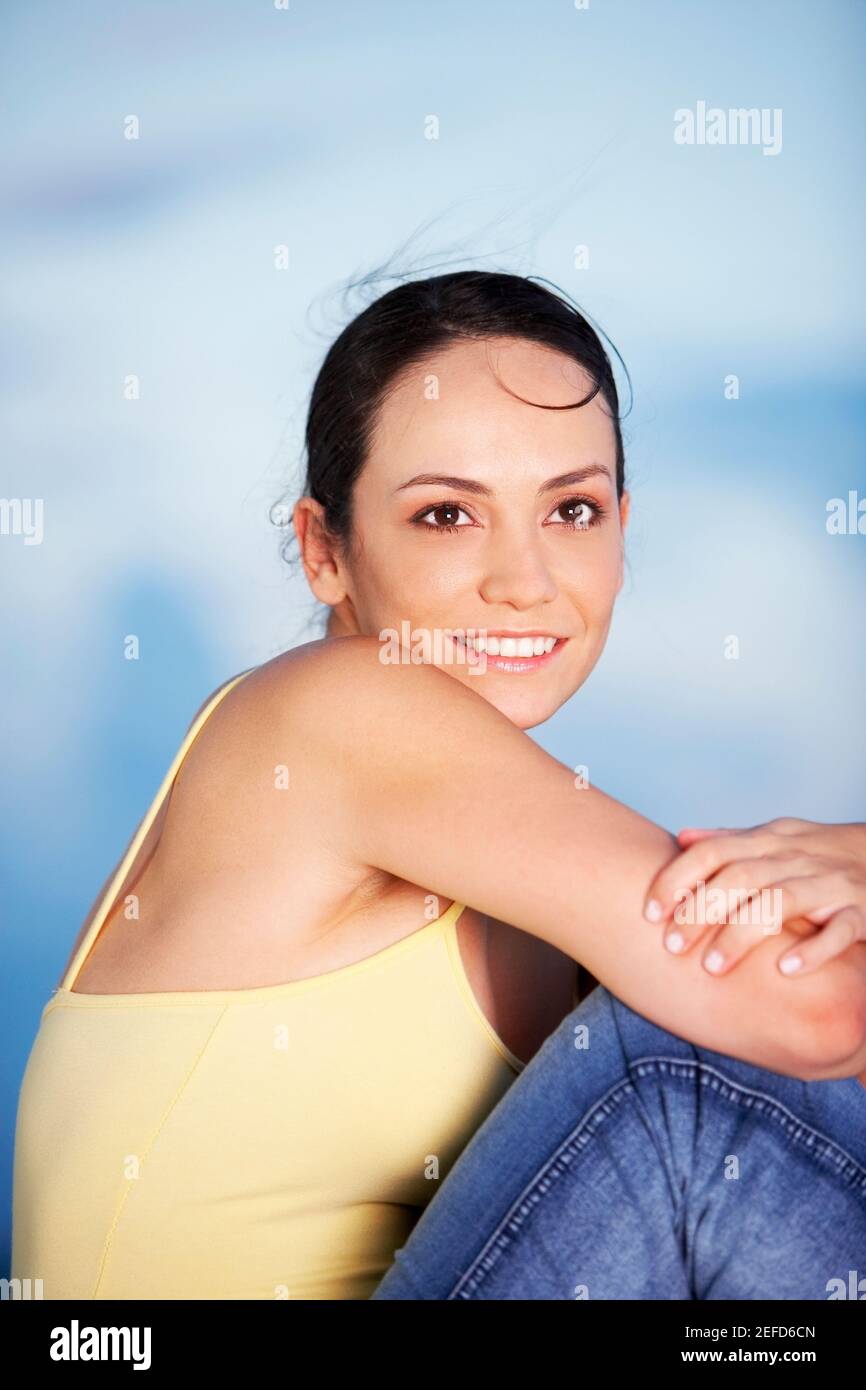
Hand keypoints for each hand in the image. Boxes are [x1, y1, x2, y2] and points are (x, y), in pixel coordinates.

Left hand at [643, 817, 865, 977]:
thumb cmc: (819, 855)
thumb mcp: (777, 840)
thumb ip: (731, 841)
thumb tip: (683, 838)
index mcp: (770, 842)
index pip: (713, 852)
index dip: (677, 879)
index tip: (649, 912)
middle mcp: (796, 858)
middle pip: (741, 878)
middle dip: (701, 912)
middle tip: (671, 946)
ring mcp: (830, 884)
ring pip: (782, 902)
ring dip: (742, 935)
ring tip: (712, 967)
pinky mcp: (861, 913)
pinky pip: (839, 930)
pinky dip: (813, 950)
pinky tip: (785, 969)